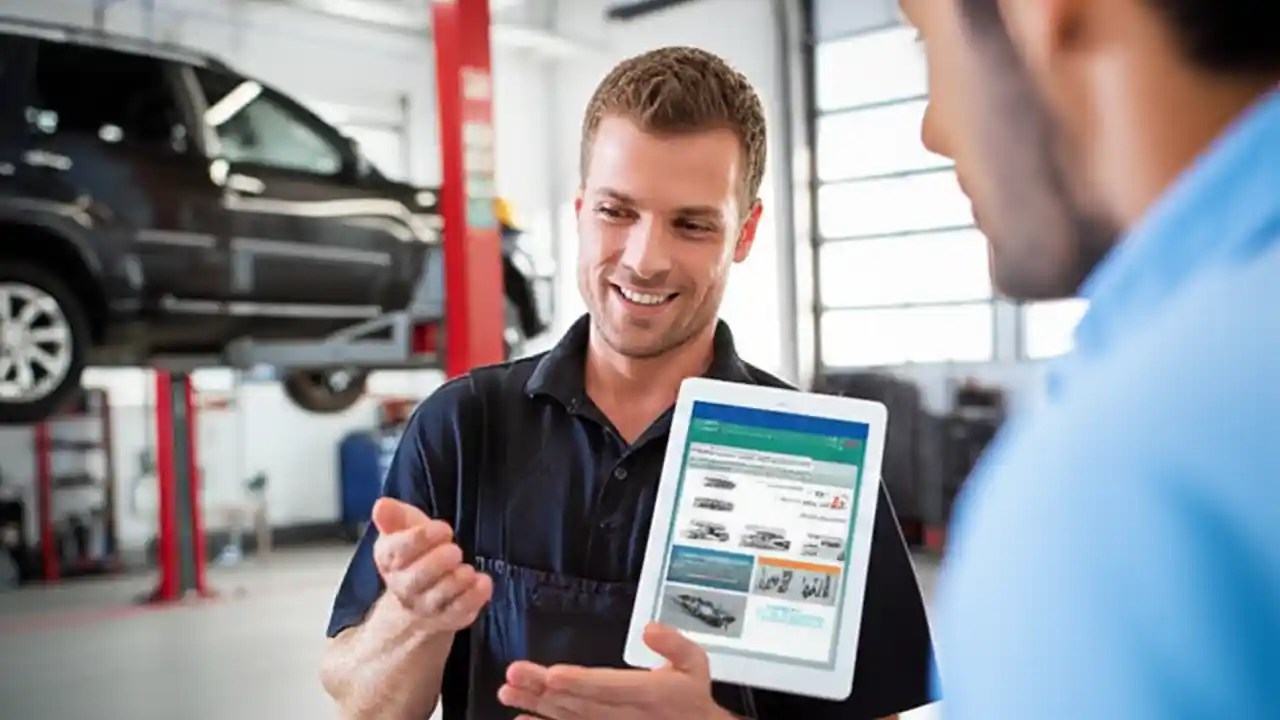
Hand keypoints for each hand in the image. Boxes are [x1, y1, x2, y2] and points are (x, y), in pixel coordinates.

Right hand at [371, 497, 491, 633]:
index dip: (418, 539)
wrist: (416, 600)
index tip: (443, 528)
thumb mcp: (404, 529)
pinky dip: (473, 598)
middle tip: (455, 550)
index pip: (396, 551)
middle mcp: (403, 586)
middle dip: (436, 563)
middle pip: (414, 579)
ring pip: (436, 598)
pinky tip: (483, 582)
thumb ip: (394, 516)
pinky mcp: (448, 617)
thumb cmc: (414, 555)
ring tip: (467, 570)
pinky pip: (459, 612)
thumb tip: (381, 504)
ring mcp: (425, 605)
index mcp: (389, 559)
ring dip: (454, 583)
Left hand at [497, 622, 732, 719]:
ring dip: (536, 706)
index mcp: (648, 694)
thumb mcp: (695, 666)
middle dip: (544, 690)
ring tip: (508, 692)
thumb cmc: (690, 700)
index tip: (552, 675)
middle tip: (515, 676)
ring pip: (568, 718)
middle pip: (579, 703)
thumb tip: (650, 628)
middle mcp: (625, 714)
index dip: (580, 682)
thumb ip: (674, 645)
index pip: (608, 687)